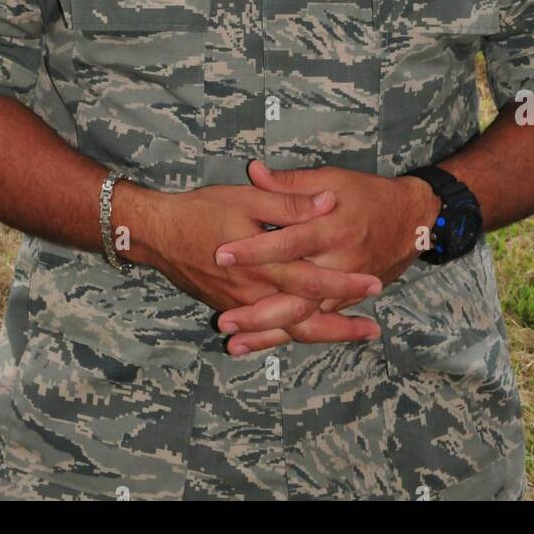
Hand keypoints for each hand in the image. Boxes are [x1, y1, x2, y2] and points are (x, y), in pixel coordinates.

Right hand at [139, 181, 383, 345]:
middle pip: (306, 317)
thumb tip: (328, 202)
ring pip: (288, 330)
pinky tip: (311, 333)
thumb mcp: (248, 198)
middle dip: (342, 324)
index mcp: (263, 263)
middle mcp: (254, 292)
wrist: (158, 234)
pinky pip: (268, 328)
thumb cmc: (202, 210)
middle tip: (373, 328)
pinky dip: (291, 334)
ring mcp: (241, 305)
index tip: (375, 284)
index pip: (314, 279)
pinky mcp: (231, 307)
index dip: (345, 285)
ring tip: (353, 335)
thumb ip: (290, 202)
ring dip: (323, 334)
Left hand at [213, 162, 438, 353]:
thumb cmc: (369, 194)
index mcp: (332, 229)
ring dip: (269, 333)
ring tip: (234, 342)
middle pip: (296, 294)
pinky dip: (289, 336)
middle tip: (223, 319)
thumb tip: (254, 171)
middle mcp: (339, 263)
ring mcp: (345, 288)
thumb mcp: (332, 178)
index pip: (288, 243)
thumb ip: (291, 183)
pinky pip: (317, 324)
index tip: (222, 254)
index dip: (256, 250)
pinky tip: (261, 344)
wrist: (413, 221)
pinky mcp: (347, 301)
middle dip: (259, 311)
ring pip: (305, 318)